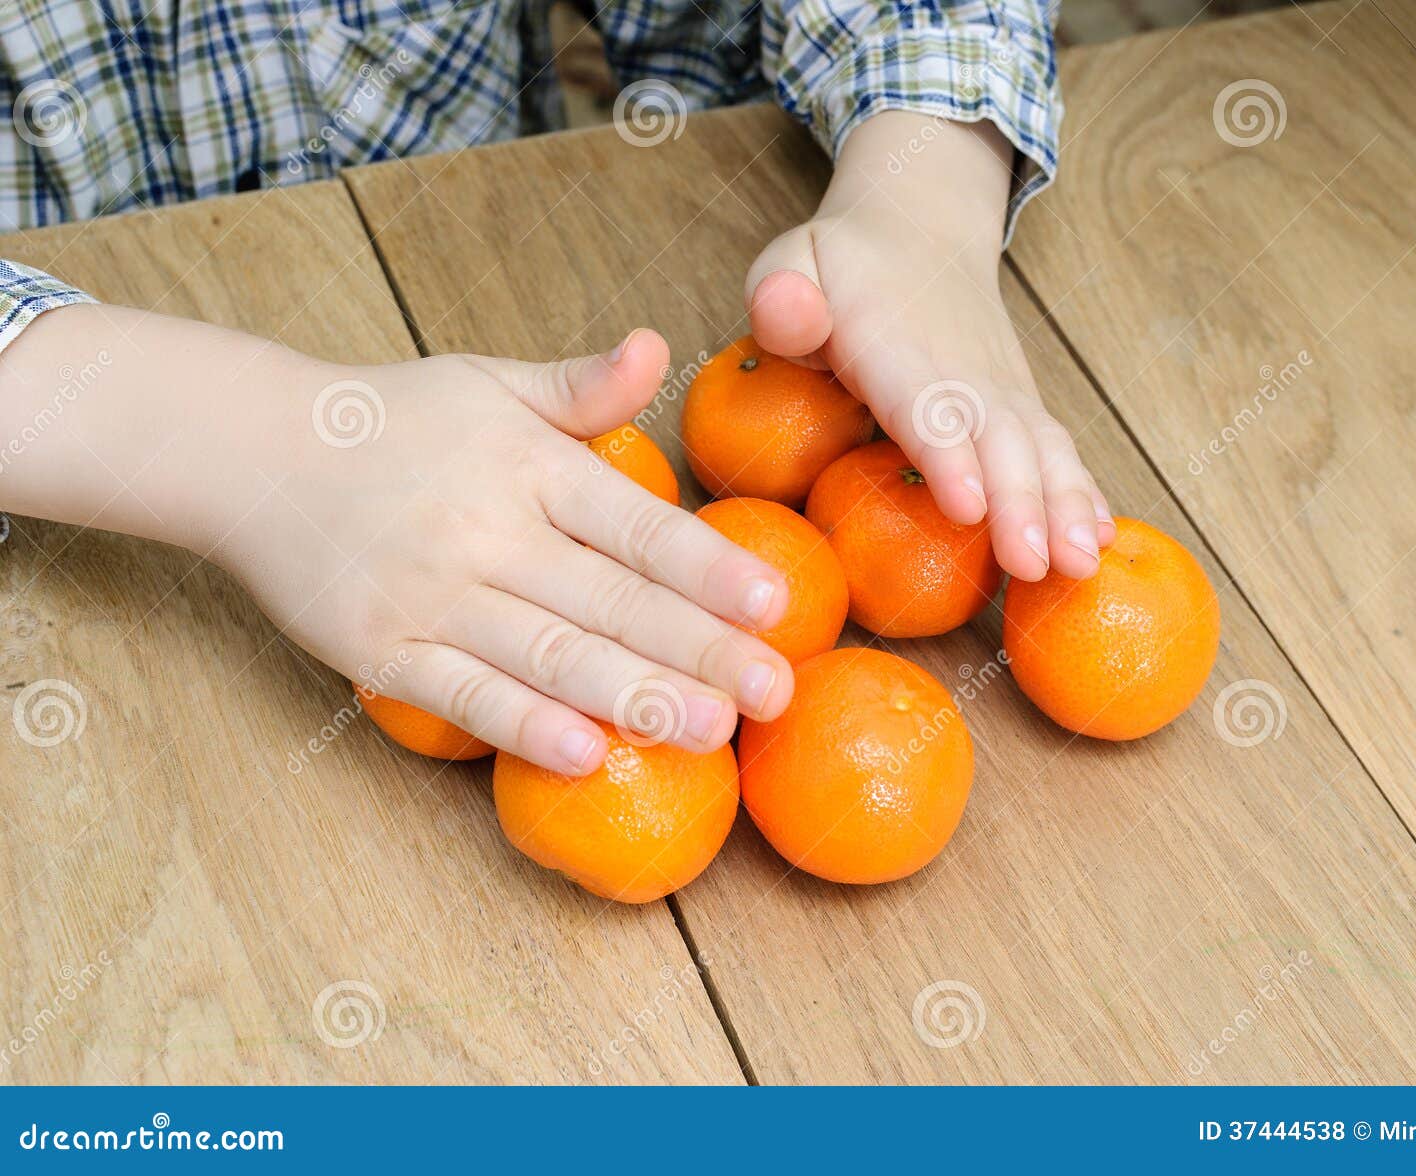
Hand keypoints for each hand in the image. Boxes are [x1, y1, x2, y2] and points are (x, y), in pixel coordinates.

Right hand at [0, 307, 793, 773]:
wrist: (255, 452)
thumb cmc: (395, 421)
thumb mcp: (490, 383)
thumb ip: (581, 386)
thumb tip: (658, 346)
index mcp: (526, 466)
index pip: (635, 524)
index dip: (707, 567)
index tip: (774, 604)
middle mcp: (487, 531)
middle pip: (609, 601)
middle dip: (698, 650)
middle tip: (774, 691)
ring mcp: (432, 596)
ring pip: (549, 656)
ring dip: (635, 696)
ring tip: (710, 729)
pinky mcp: (382, 649)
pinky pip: (463, 695)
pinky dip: (522, 726)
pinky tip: (585, 752)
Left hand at [744, 113, 1114, 581]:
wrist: (919, 228)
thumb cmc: (841, 265)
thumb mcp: (792, 262)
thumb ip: (782, 296)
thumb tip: (787, 317)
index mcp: (894, 344)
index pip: (925, 402)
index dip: (948, 454)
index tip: (966, 506)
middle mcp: (961, 369)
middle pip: (998, 437)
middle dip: (1019, 503)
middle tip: (1034, 564)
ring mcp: (1000, 389)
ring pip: (1041, 448)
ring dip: (1064, 508)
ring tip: (1080, 566)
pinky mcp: (1022, 407)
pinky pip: (1058, 451)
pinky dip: (1083, 494)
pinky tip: (1100, 542)